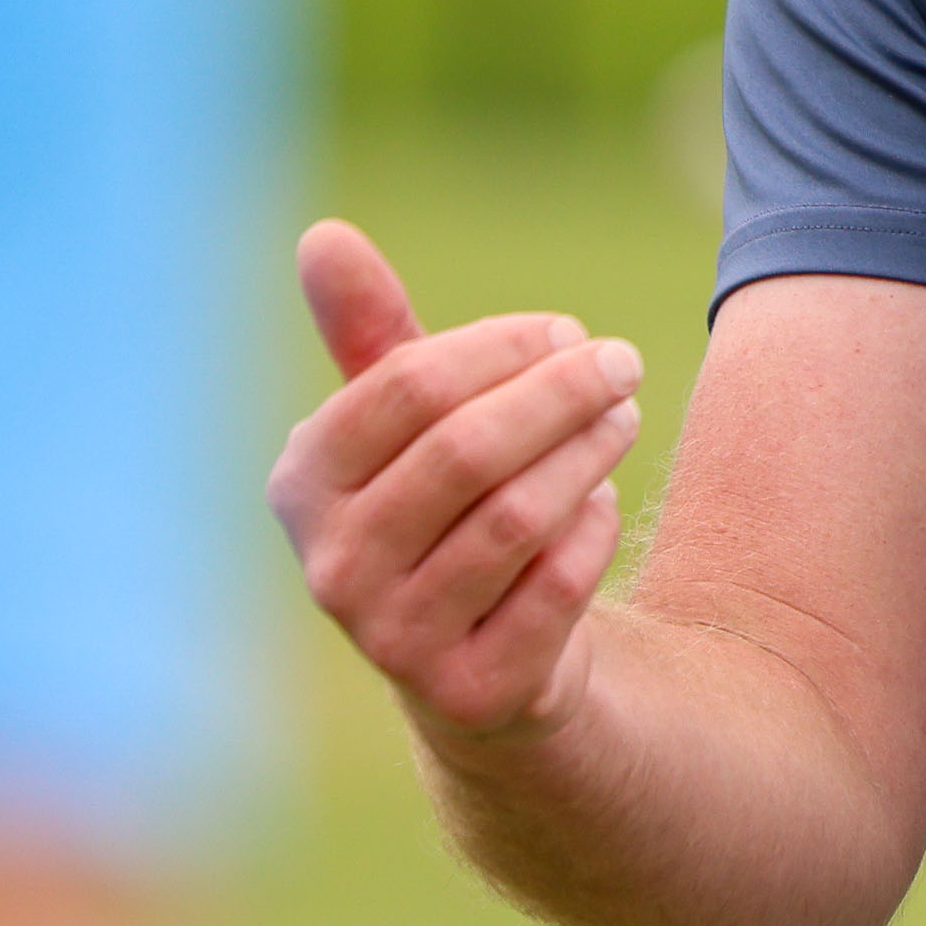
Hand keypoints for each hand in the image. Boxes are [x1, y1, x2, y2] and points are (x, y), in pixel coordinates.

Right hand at [267, 220, 643, 742]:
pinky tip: (602, 500)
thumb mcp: (401, 424)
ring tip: (624, 417)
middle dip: (559, 392)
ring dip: (588, 452)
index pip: (405, 387)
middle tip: (621, 361)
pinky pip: (557, 585)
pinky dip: (593, 529)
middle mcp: (332, 568)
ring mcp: (394, 640)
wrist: (478, 664)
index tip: (566, 329)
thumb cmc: (439, 509)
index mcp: (301, 485)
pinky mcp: (472, 691)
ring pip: (518, 516)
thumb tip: (322, 233)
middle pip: (466, 449)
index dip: (501, 346)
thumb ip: (370, 333)